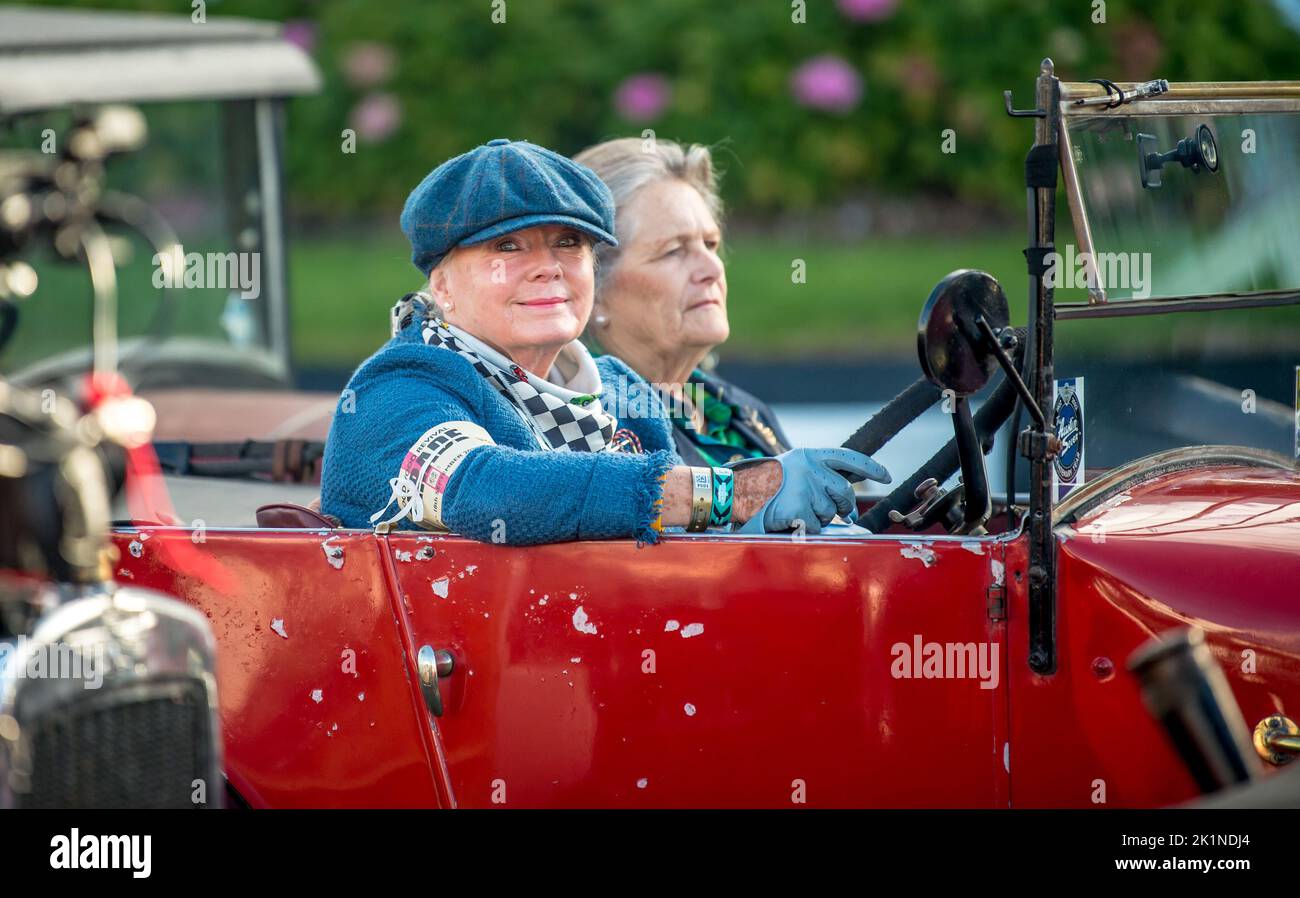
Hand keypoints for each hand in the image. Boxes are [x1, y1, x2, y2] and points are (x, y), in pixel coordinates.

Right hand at [732, 448, 889, 533]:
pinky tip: (785, 521)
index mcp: (807, 456)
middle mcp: (809, 468)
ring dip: (817, 519)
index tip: (886, 476)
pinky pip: (813, 527)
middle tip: (844, 515)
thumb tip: (844, 506)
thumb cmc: (756, 487)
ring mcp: (804, 488)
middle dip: (845, 506)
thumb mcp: (787, 471)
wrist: (728, 494)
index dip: (869, 468)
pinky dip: (802, 529)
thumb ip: (814, 479)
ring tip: (793, 513)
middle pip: (844, 491)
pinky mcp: (798, 509)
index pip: (847, 457)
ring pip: (829, 513)